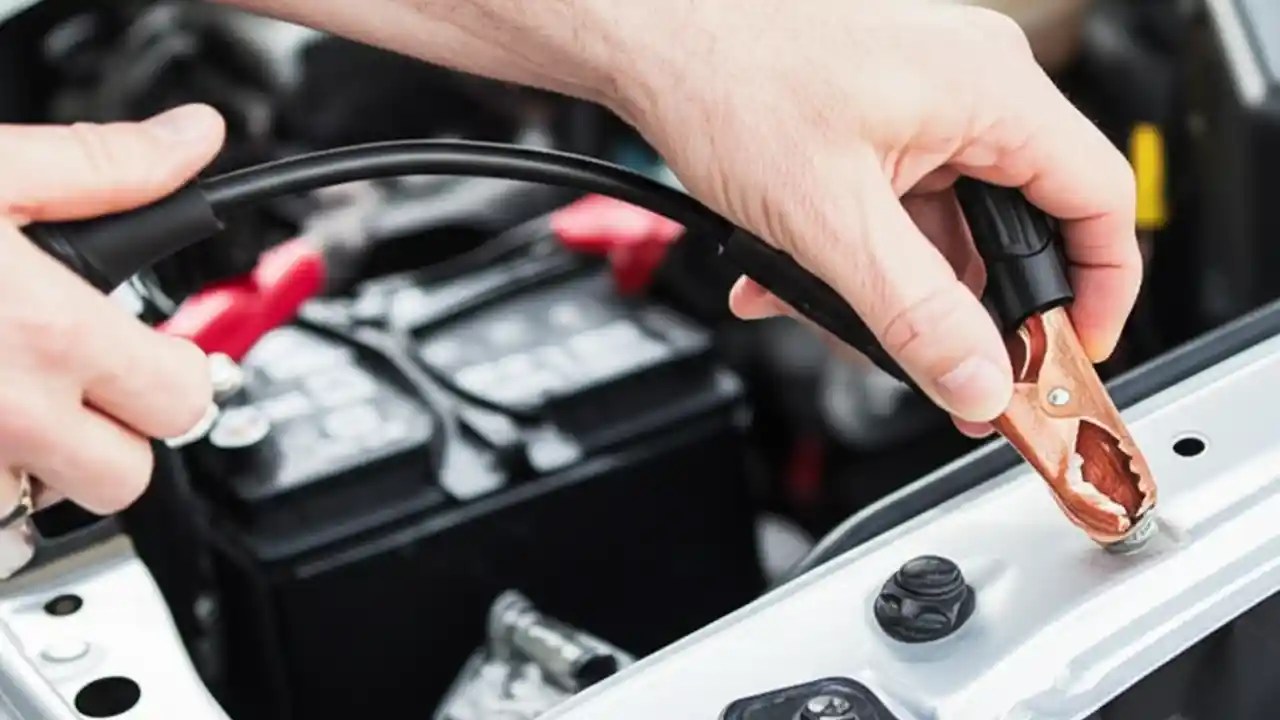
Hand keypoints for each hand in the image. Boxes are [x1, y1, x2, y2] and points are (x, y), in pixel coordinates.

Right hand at [0, 104, 225, 513]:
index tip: (155, 355)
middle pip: (129, 477)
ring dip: (38, 457)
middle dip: (121, 433)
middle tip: (84, 381)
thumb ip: (103, 166)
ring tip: (3, 386)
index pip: (183, 401)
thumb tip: (193, 140)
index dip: (177, 372)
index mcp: (49, 335)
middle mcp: (8, 418)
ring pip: (44, 501)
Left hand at [602, 1, 1139, 433]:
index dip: (1097, 291)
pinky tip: (791, 273)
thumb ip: (915, 315)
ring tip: (815, 302)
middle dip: (961, 306)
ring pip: (941, 228)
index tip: (1069, 356)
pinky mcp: (876, 120)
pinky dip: (852, 253)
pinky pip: (894, 207)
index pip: (1099, 201)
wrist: (648, 33)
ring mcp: (921, 102)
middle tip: (939, 364)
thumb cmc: (726, 76)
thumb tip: (979, 383)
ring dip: (885, 286)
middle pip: (1012, 228)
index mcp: (991, 91)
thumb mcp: (830, 221)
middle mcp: (969, 88)